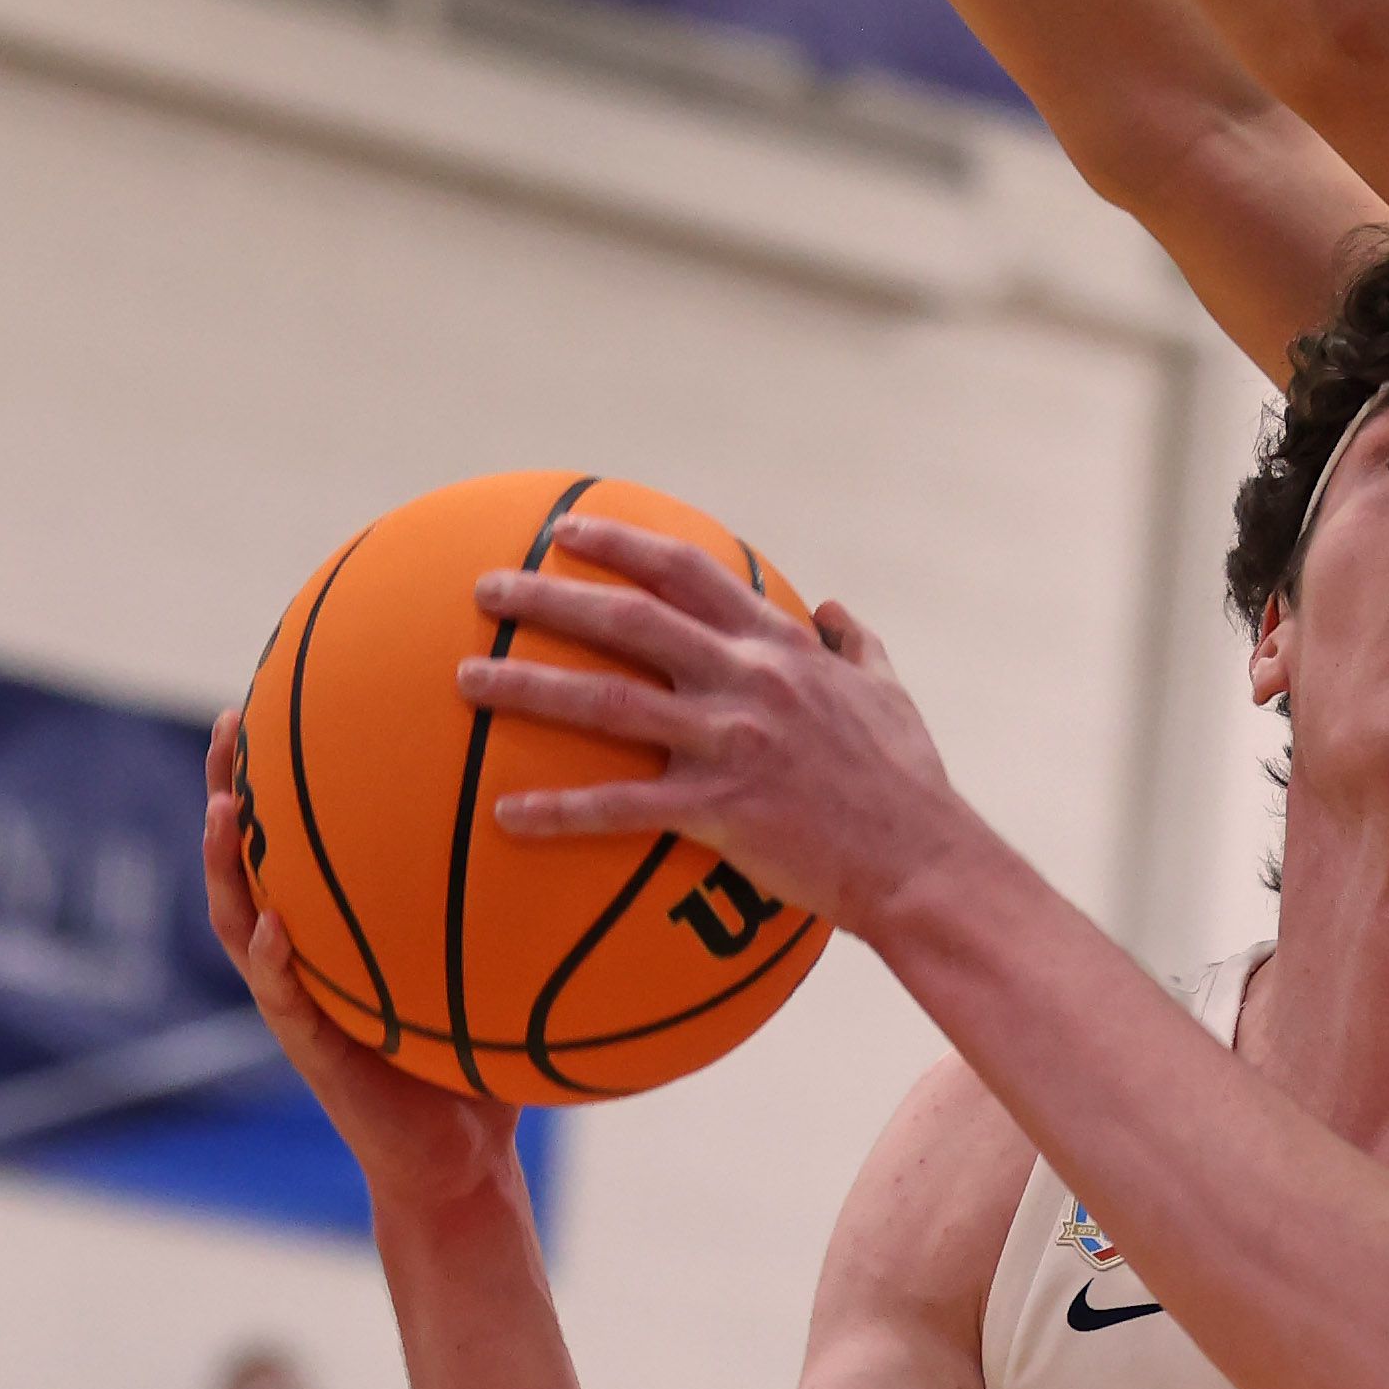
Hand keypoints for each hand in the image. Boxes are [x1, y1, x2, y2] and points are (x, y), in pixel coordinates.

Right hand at [202, 711, 523, 1220]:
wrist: (460, 1163)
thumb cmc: (485, 1062)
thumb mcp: (501, 970)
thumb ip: (519, 907)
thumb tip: (586, 820)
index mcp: (342, 929)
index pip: (306, 835)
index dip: (290, 770)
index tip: (288, 690)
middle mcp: (308, 956)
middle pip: (251, 859)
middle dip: (230, 791)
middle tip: (228, 722)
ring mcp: (299, 1004)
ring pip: (241, 921)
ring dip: (225, 867)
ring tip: (220, 811)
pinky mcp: (313, 1054)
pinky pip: (284, 1002)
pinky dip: (273, 964)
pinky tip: (271, 927)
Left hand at [459, 519, 968, 946]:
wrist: (923, 861)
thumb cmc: (907, 783)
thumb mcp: (890, 694)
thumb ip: (857, 645)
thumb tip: (838, 610)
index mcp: (779, 645)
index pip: (687, 571)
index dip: (620, 543)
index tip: (566, 528)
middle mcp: (747, 679)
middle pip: (626, 619)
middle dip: (546, 597)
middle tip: (485, 590)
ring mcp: (730, 742)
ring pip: (605, 703)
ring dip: (525, 687)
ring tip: (465, 681)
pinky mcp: (720, 811)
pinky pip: (620, 808)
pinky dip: (558, 812)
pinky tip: (503, 817)